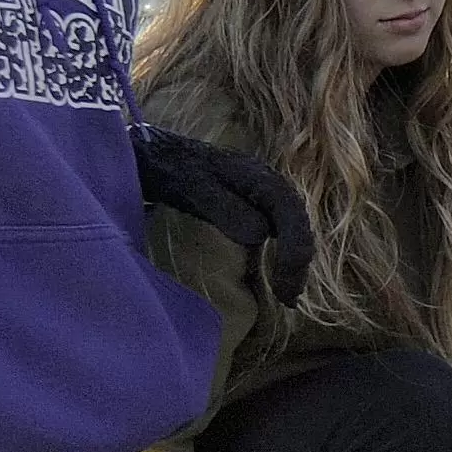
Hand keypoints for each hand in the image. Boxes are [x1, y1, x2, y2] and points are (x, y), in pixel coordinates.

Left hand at [133, 124, 316, 304]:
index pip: (291, 216)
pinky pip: (277, 227)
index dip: (293, 253)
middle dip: (297, 262)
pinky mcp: (250, 202)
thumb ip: (224, 207)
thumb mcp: (192, 186)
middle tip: (287, 298)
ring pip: (291, 227)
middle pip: (298, 223)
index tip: (283, 287)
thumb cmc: (170, 168)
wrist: (153, 152)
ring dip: (292, 259)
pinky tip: (272, 272)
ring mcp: (261, 193)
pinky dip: (280, 252)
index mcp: (259, 178)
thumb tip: (261, 235)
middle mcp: (268, 184)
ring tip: (285, 291)